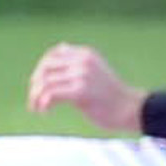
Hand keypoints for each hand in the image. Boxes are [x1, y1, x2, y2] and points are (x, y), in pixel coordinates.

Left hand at [26, 42, 143, 131]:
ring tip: (37, 109)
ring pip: (45, 81)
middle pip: (45, 67)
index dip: (40, 69)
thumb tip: (54, 62)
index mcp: (85, 54)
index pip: (53, 54)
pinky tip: (44, 111)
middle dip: (35, 84)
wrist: (131, 110)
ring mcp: (82, 74)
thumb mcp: (94, 73)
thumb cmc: (111, 97)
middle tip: (33, 101)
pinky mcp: (81, 90)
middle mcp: (83, 60)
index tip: (37, 85)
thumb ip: (76, 67)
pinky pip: (51, 93)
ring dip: (36, 97)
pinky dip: (43, 103)